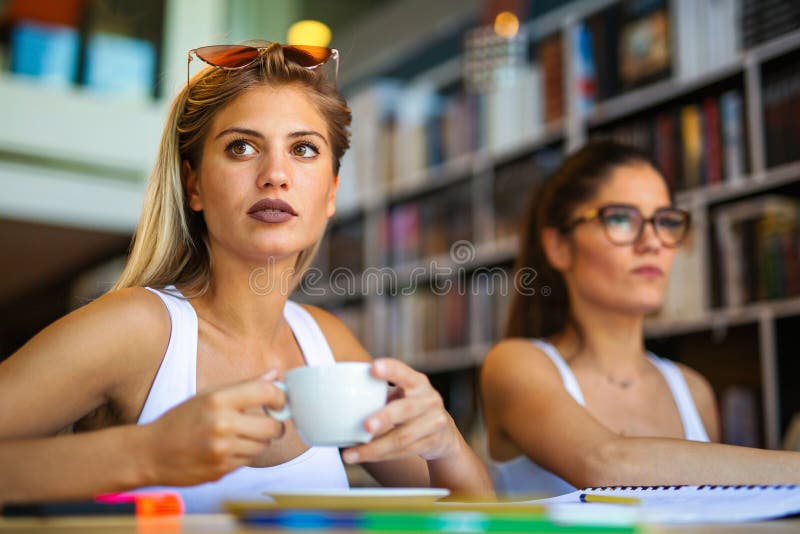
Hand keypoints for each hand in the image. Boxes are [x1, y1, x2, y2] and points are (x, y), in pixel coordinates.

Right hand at [139, 370, 285, 485]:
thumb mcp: (208, 395)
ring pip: (263, 446)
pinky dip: (245, 454)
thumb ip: (245, 386)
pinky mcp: (221, 470)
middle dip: (275, 424)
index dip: (280, 397)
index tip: (279, 400)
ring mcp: (222, 450)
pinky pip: (249, 461)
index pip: (266, 393)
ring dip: (259, 441)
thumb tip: (275, 375)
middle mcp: (222, 424)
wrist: (151, 453)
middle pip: (273, 427)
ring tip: (241, 435)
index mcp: (219, 400)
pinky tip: (229, 448)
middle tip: (267, 421)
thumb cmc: (179, 421)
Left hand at [342, 358, 458, 463]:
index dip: (390, 370)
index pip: (404, 372)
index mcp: (418, 382)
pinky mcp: (432, 443)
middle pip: (406, 409)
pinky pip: (403, 452)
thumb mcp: (402, 394)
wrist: (443, 433)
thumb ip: (379, 392)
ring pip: (402, 438)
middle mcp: (429, 400)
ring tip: (349, 454)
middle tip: (366, 425)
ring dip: (374, 448)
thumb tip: (334, 394)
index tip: (373, 367)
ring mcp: (434, 423)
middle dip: (385, 417)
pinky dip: (380, 456)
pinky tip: (362, 456)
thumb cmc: (410, 407)